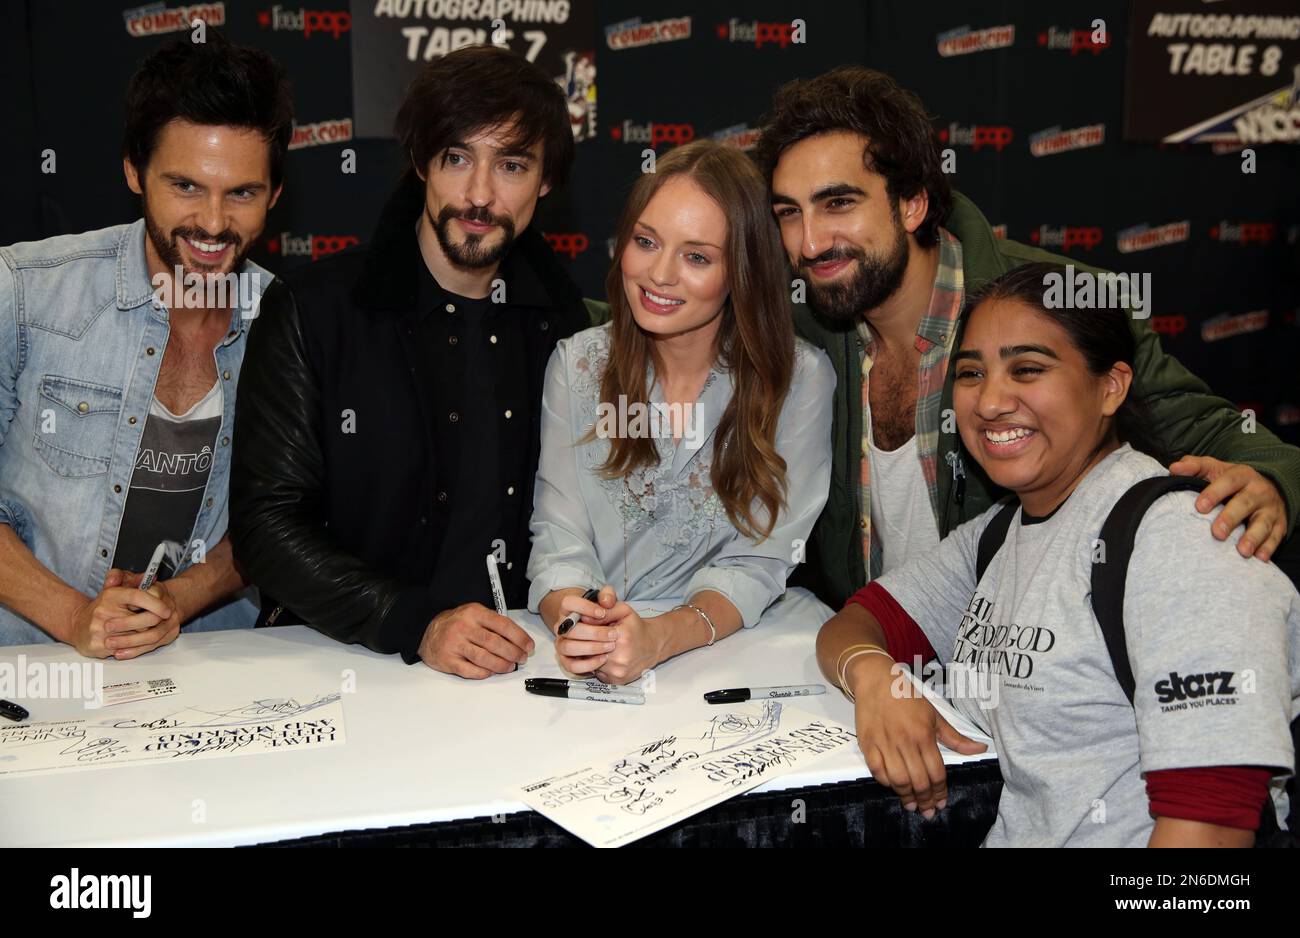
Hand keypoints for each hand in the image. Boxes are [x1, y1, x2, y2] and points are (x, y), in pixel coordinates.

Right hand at [67, 569, 178, 659]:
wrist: (77, 625)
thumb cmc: (103, 606)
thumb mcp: (117, 588)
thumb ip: (134, 580)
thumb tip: (152, 577)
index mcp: (110, 595)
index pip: (137, 596)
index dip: (156, 604)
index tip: (167, 610)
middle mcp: (102, 611)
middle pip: (141, 621)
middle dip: (152, 622)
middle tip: (155, 622)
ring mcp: (98, 630)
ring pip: (136, 636)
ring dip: (143, 635)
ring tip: (140, 630)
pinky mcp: (97, 645)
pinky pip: (125, 650)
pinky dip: (133, 647)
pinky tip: (131, 640)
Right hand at [419, 602, 534, 678]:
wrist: (427, 632)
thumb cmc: (456, 624)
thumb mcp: (474, 615)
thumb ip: (494, 624)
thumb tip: (518, 640)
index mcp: (474, 613)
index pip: (503, 625)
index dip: (519, 637)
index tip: (528, 646)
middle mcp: (464, 627)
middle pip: (495, 643)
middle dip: (513, 653)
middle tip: (521, 658)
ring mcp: (455, 644)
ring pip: (484, 658)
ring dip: (501, 665)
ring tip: (510, 666)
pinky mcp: (448, 660)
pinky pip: (470, 670)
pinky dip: (483, 672)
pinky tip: (490, 672)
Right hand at [551, 585, 618, 674]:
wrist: (615, 641)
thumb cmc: (610, 620)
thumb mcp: (612, 605)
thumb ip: (608, 597)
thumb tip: (605, 601)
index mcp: (570, 609)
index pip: (568, 603)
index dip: (584, 607)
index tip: (602, 613)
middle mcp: (562, 626)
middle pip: (569, 628)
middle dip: (594, 632)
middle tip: (613, 634)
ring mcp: (562, 643)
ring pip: (568, 647)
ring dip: (591, 648)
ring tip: (610, 646)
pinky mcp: (566, 660)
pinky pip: (571, 665)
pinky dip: (588, 664)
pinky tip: (603, 658)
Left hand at [593, 601, 665, 685]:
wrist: (653, 645)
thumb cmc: (637, 628)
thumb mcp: (623, 611)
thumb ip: (605, 611)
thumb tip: (585, 616)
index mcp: (621, 638)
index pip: (592, 636)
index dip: (588, 631)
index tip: (588, 628)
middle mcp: (620, 657)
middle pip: (590, 650)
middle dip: (588, 643)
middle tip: (593, 638)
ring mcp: (618, 671)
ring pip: (592, 662)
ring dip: (593, 655)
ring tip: (603, 647)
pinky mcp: (617, 680)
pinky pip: (598, 673)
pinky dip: (599, 665)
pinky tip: (607, 657)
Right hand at [847, 653, 985, 817]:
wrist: (876, 679)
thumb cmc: (907, 695)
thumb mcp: (934, 714)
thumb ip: (955, 737)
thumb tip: (979, 749)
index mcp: (924, 735)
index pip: (936, 772)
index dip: (940, 791)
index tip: (941, 803)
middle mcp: (905, 741)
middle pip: (918, 780)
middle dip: (925, 800)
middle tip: (928, 811)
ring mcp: (885, 743)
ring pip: (897, 779)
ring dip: (906, 796)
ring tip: (911, 805)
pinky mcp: (867, 743)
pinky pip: (876, 770)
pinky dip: (885, 782)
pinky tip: (893, 786)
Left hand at [1169, 455, 1288, 559]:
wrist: (1266, 488)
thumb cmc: (1230, 481)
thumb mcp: (1214, 469)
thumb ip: (1194, 467)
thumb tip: (1174, 468)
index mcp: (1241, 475)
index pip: (1228, 482)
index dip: (1214, 493)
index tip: (1199, 507)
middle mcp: (1258, 491)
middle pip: (1245, 503)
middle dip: (1231, 518)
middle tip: (1217, 533)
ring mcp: (1270, 509)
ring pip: (1263, 523)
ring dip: (1252, 537)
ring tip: (1242, 551)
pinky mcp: (1279, 525)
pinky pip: (1275, 537)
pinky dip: (1268, 547)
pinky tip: (1259, 558)